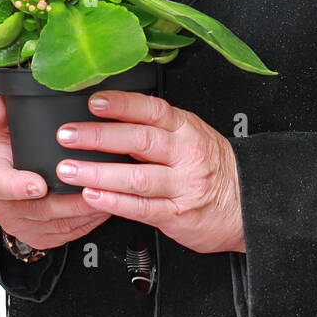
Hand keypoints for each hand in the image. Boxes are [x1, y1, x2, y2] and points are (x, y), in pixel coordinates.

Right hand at [0, 93, 111, 250]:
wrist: (14, 183)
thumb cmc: (12, 152)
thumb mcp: (3, 129)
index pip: (0, 185)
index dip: (18, 187)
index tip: (38, 184)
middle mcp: (7, 207)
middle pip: (38, 209)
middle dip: (66, 200)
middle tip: (91, 184)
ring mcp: (27, 225)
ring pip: (58, 223)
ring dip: (84, 210)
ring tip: (107, 191)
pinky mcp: (45, 237)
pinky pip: (70, 232)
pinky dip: (90, 219)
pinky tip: (107, 203)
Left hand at [53, 91, 246, 254]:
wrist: (249, 204)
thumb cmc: (213, 168)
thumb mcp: (193, 135)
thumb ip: (158, 127)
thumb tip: (112, 115)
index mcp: (187, 129)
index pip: (152, 110)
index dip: (121, 104)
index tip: (93, 102)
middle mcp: (185, 154)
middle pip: (139, 140)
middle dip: (98, 136)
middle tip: (67, 135)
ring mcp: (182, 185)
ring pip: (136, 177)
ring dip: (98, 172)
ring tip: (70, 169)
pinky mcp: (177, 214)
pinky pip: (141, 207)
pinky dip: (114, 202)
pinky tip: (92, 196)